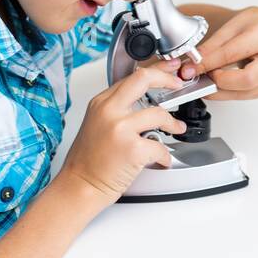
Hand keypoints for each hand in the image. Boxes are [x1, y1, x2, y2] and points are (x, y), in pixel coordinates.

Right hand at [58, 65, 186, 204]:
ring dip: (173, 124)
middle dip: (167, 78)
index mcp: (101, 103)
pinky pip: (160, 146)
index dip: (155, 71)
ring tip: (176, 130)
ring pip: (159, 114)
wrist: (79, 187)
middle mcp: (109, 111)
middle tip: (177, 85)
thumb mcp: (97, 125)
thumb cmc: (88, 162)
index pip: (132, 77)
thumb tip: (143, 103)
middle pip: (144, 79)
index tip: (168, 70)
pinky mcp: (132, 149)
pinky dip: (165, 155)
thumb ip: (117, 110)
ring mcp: (120, 129)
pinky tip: (161, 159)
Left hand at [174, 5, 257, 100]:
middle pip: (247, 79)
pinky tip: (220, 84)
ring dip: (222, 91)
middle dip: (220, 82)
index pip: (231, 55)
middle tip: (204, 77)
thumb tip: (191, 67)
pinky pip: (248, 95)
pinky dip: (230, 92)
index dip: (208, 64)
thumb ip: (209, 49)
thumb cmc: (248, 26)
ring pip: (247, 92)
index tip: (191, 69)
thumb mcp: (226, 29)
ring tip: (208, 81)